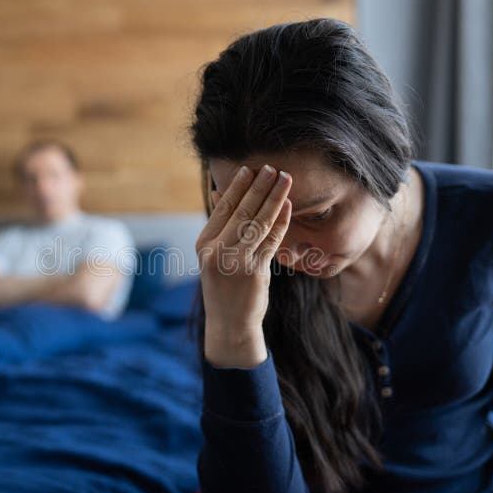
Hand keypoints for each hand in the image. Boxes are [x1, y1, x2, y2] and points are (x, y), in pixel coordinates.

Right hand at [195, 164, 291, 367]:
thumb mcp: (212, 256)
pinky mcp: (255, 272)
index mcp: (204, 245)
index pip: (222, 209)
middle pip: (241, 212)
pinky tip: (288, 206)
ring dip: (274, 198)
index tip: (250, 170)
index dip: (237, 187)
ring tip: (284, 179)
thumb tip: (216, 192)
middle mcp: (217, 252)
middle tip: (271, 168)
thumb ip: (218, 226)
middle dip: (258, 187)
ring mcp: (236, 262)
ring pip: (258, 223)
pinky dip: (281, 221)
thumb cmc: (223, 287)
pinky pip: (271, 241)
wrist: (229, 324)